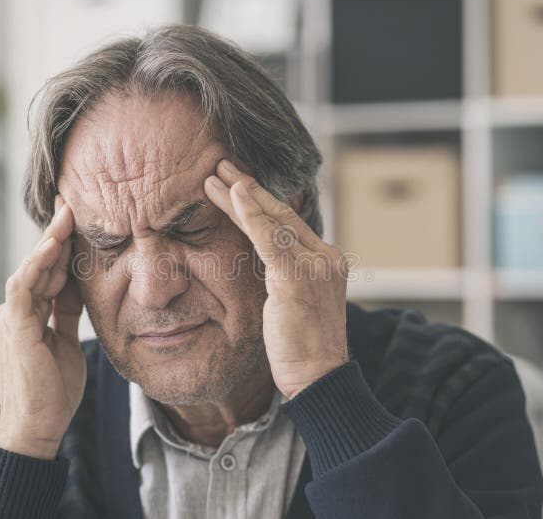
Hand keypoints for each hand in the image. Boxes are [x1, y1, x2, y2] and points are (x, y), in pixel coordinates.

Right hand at [0, 194, 85, 458]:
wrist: (39, 425)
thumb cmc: (54, 389)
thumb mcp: (66, 341)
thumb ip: (66, 312)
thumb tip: (78, 285)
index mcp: (23, 316)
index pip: (45, 274)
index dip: (59, 248)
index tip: (74, 218)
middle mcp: (11, 313)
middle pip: (38, 268)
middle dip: (55, 235)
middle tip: (70, 202)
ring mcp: (8, 318)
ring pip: (30, 271)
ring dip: (49, 243)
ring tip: (67, 215)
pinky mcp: (13, 327)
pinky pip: (24, 288)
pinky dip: (38, 265)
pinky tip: (53, 244)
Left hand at [204, 160, 350, 399]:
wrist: (318, 377)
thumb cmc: (301, 348)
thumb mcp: (292, 304)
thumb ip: (281, 277)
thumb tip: (260, 262)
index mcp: (326, 261)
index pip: (288, 223)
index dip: (260, 201)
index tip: (236, 184)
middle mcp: (325, 256)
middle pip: (280, 213)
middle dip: (248, 188)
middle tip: (221, 165)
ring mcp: (315, 264)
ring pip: (272, 219)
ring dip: (241, 193)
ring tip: (215, 173)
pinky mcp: (299, 276)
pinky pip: (270, 237)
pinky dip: (251, 213)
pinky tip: (233, 193)